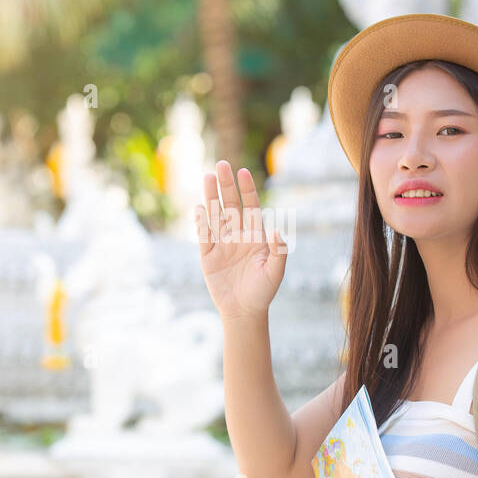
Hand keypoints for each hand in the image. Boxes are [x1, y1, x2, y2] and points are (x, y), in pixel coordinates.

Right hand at [195, 160, 287, 322]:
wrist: (244, 312)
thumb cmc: (263, 292)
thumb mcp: (275, 272)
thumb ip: (278, 251)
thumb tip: (277, 229)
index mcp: (255, 236)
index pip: (250, 207)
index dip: (247, 189)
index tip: (242, 172)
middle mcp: (237, 236)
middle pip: (230, 205)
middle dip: (225, 186)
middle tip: (220, 165)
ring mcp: (221, 245)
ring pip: (215, 215)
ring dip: (211, 197)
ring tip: (207, 177)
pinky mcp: (208, 257)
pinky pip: (204, 236)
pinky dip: (201, 223)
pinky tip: (199, 208)